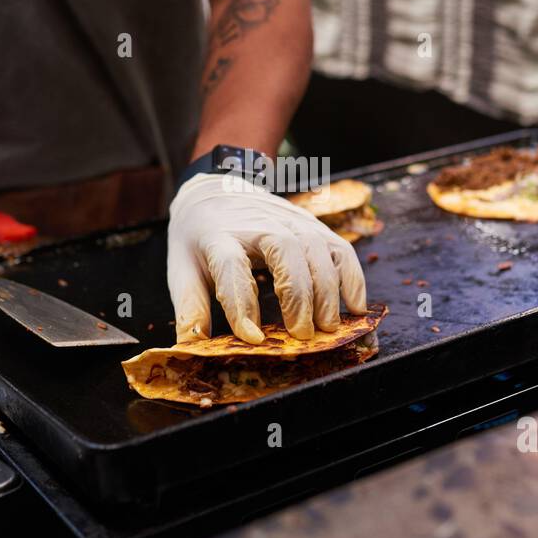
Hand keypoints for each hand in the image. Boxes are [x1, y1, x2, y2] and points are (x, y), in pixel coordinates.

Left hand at [167, 174, 367, 343]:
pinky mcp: (312, 224)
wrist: (215, 191)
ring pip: (317, 247)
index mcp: (218, 236)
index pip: (231, 266)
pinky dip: (352, 277)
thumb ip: (190, 308)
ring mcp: (289, 220)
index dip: (242, 303)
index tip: (253, 338)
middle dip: (298, 294)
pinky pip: (340, 247)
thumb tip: (194, 346)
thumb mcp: (183, 270)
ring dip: (327, 290)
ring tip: (328, 327)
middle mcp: (257, 223)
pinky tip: (355, 307)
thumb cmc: (199, 239)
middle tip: (302, 335)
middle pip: (284, 249)